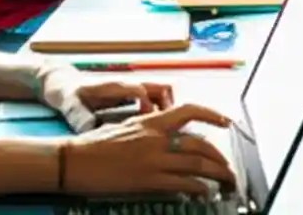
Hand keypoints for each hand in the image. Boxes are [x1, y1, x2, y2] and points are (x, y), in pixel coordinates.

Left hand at [38, 65, 175, 132]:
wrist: (63, 83)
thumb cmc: (68, 94)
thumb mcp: (69, 105)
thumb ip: (80, 117)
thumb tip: (90, 130)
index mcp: (115, 86)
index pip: (142, 91)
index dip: (148, 108)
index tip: (146, 125)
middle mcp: (128, 84)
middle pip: (162, 88)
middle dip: (169, 107)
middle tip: (165, 130)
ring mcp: (133, 87)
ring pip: (162, 92)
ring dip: (168, 109)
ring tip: (163, 130)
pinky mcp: (133, 93)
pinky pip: (156, 98)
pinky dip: (161, 109)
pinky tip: (154, 127)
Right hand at [63, 104, 235, 198]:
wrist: (72, 160)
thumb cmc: (94, 145)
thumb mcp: (126, 127)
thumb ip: (150, 130)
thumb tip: (169, 139)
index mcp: (151, 121)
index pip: (190, 110)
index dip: (213, 115)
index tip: (226, 122)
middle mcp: (156, 138)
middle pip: (201, 143)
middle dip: (220, 157)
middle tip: (229, 167)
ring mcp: (153, 159)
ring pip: (198, 163)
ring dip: (218, 174)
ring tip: (227, 181)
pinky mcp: (148, 180)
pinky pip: (183, 183)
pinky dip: (199, 188)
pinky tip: (204, 192)